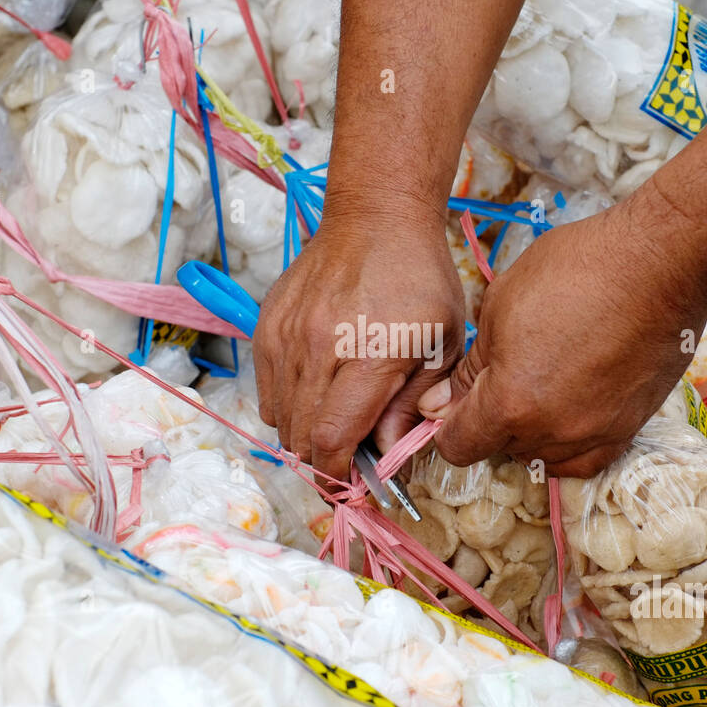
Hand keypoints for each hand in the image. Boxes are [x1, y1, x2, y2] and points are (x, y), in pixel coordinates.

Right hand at [254, 202, 465, 479]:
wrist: (375, 218)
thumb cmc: (418, 280)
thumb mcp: (440, 344)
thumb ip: (414, 404)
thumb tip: (389, 453)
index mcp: (369, 354)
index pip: (335, 438)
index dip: (341, 475)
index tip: (355, 488)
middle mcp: (319, 347)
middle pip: (302, 436)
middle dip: (323, 465)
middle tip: (348, 468)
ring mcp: (287, 336)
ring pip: (280, 419)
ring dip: (305, 437)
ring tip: (335, 430)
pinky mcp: (267, 326)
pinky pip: (266, 391)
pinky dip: (287, 408)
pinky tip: (316, 397)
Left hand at [418, 184, 706, 476]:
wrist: (660, 263)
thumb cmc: (578, 270)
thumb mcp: (500, 305)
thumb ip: (471, 366)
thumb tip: (447, 401)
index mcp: (510, 403)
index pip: (458, 445)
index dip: (447, 423)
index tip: (454, 401)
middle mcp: (552, 432)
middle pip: (500, 449)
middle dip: (490, 420)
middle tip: (502, 374)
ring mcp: (594, 434)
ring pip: (542, 456)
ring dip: (530, 432)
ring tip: (539, 384)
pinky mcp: (628, 428)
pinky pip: (585, 459)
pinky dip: (567, 443)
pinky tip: (566, 409)